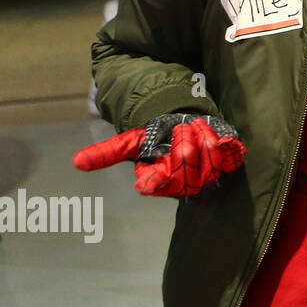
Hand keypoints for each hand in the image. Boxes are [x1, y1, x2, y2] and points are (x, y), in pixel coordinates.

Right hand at [73, 113, 244, 197]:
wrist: (187, 121)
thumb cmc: (156, 135)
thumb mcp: (131, 141)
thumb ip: (107, 152)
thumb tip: (75, 162)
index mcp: (159, 180)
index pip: (157, 186)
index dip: (156, 181)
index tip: (153, 174)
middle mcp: (183, 183)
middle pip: (187, 168)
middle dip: (183, 142)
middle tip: (181, 127)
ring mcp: (207, 175)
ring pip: (210, 162)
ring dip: (203, 137)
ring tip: (196, 125)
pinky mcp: (228, 164)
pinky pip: (231, 157)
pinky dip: (226, 143)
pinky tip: (222, 137)